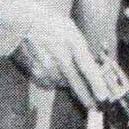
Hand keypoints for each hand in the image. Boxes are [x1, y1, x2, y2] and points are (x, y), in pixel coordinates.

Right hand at [14, 13, 128, 111]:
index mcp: (73, 43)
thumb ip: (83, 49)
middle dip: (87, 97)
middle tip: (95, 107)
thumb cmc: (53, 25)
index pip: (87, 68)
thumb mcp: (72, 30)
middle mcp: (60, 57)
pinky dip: (55, 81)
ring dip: (69, 84)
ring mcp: (46, 66)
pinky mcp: (36, 72)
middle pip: (76, 82)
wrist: (25, 21)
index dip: (96, 84)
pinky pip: (50, 83)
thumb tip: (95, 67)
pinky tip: (53, 69)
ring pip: (63, 84)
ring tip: (66, 70)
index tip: (103, 97)